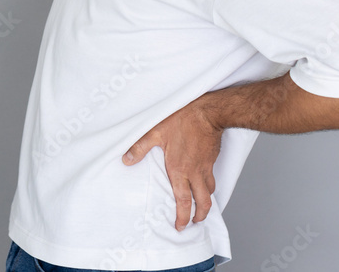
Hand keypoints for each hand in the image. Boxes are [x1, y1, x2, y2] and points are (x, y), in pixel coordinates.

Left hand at [121, 97, 223, 230]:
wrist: (209, 112)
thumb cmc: (182, 120)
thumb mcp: (154, 132)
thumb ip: (140, 148)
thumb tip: (126, 160)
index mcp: (180, 170)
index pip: (183, 201)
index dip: (183, 217)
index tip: (181, 226)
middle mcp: (195, 172)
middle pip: (203, 202)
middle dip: (200, 216)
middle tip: (195, 222)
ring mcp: (206, 166)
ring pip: (210, 191)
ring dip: (206, 201)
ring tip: (200, 205)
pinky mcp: (212, 158)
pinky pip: (212, 177)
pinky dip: (209, 185)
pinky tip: (203, 181)